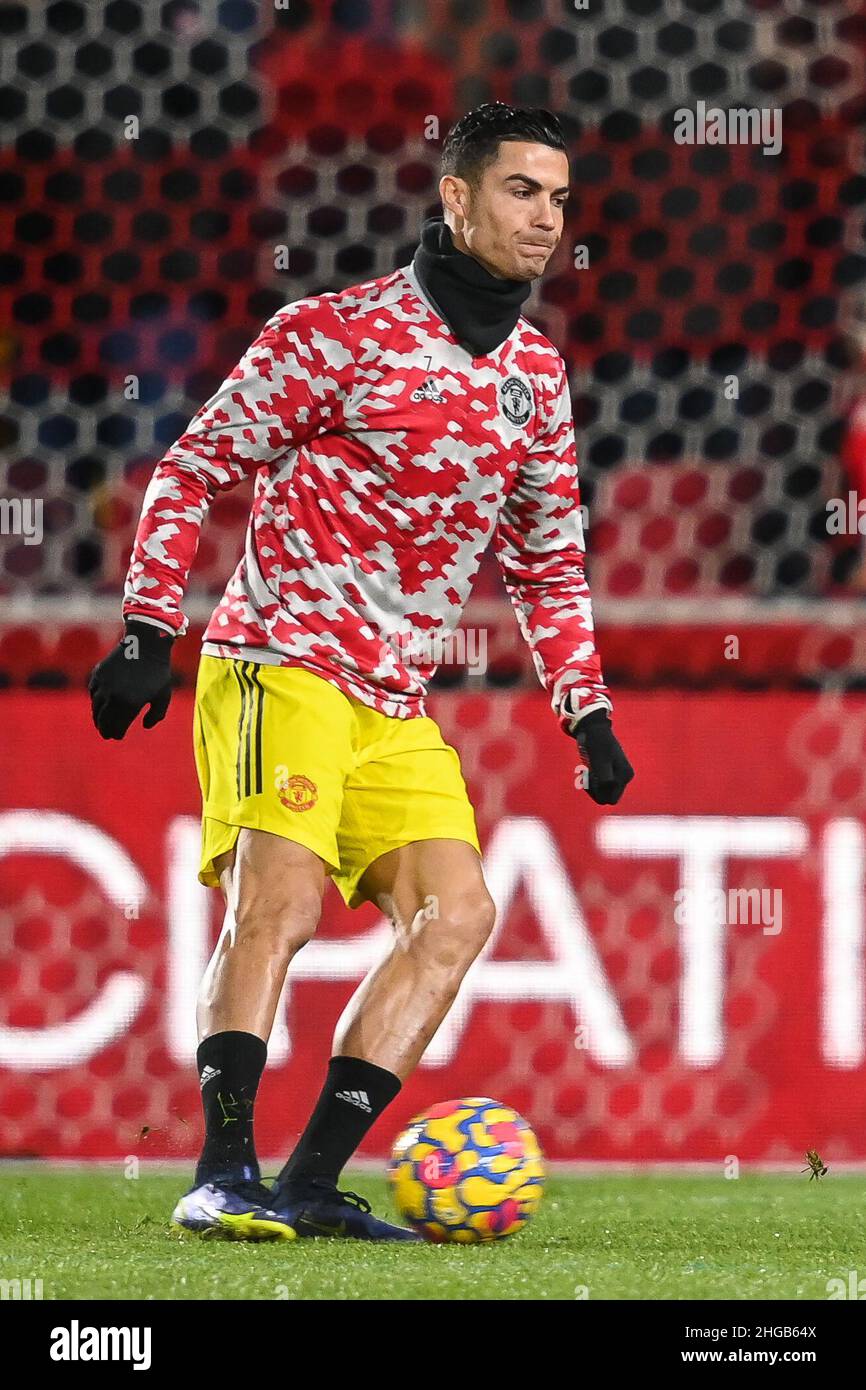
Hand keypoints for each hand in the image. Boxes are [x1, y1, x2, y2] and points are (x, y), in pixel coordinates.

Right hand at [88, 619, 173, 739]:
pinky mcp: (98, 674)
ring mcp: (104, 685)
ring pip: (96, 707)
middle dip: (105, 730)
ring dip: (98, 717)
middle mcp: (113, 696)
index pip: (117, 727)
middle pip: (103, 720)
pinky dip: (95, 700)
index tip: (118, 736)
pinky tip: (100, 704)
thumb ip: (156, 715)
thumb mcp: (163, 696)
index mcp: (130, 704)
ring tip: (102, 722)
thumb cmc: (158, 672)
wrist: (146, 644)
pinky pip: (93, 692)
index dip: (117, 734)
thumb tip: (144, 726)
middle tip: (107, 734)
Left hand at [571, 709, 633, 805]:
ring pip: (602, 791)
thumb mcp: (599, 762)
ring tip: (585, 769)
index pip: (610, 799)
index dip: (597, 792)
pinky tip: (586, 768)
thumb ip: (605, 779)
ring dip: (591, 784)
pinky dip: (591, 779)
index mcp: (625, 776)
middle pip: (607, 796)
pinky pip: (600, 784)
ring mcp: (618, 774)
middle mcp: (625, 777)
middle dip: (594, 789)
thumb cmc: (595, 744)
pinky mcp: (611, 771)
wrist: (592, 728)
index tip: (589, 776)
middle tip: (585, 773)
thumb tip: (610, 793)